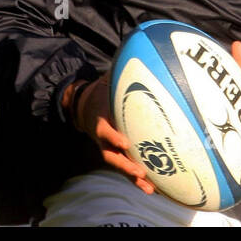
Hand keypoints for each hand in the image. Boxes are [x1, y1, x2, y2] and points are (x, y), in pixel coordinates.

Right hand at [69, 76, 155, 194]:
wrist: (84, 107)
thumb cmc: (101, 92)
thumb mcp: (106, 81)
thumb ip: (118, 73)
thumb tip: (135, 51)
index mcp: (100, 119)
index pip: (105, 130)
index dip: (113, 136)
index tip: (125, 141)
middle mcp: (103, 138)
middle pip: (111, 155)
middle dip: (125, 165)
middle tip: (140, 171)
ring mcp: (109, 148)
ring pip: (120, 166)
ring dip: (133, 177)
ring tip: (149, 188)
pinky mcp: (117, 154)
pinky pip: (127, 169)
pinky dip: (138, 179)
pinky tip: (155, 189)